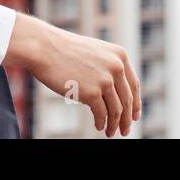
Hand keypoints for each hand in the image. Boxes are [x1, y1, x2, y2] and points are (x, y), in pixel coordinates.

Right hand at [5, 12, 140, 136]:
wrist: (44, 48)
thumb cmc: (64, 50)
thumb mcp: (94, 53)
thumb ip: (107, 68)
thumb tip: (114, 94)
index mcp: (120, 55)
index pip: (134, 85)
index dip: (135, 103)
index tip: (134, 116)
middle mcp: (116, 67)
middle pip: (127, 100)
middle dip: (127, 118)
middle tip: (124, 130)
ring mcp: (105, 80)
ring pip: (117, 110)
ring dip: (114, 124)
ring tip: (110, 132)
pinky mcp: (92, 92)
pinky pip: (102, 114)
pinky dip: (102, 123)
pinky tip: (99, 127)